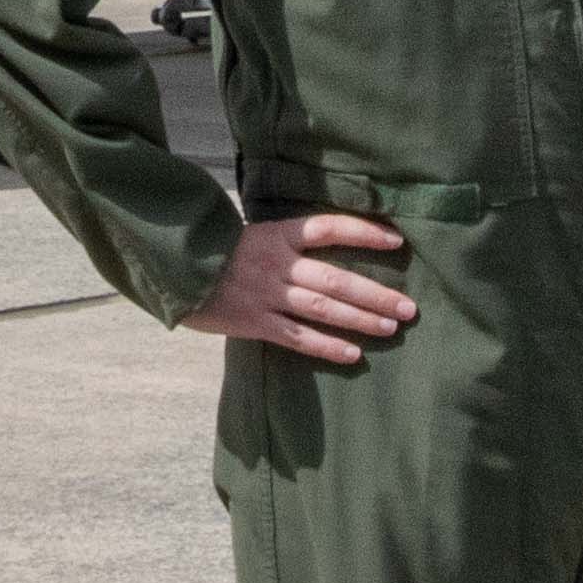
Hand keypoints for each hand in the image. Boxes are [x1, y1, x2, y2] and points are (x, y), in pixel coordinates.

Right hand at [188, 212, 415, 365]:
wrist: (174, 271)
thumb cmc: (218, 251)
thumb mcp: (254, 233)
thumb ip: (288, 240)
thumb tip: (332, 240)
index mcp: (277, 234)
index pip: (328, 227)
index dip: (363, 231)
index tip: (397, 240)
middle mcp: (276, 264)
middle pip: (335, 278)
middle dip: (375, 293)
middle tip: (408, 307)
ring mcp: (266, 295)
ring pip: (322, 308)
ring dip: (360, 319)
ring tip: (391, 327)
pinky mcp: (254, 322)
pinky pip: (297, 337)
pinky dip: (326, 346)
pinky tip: (353, 354)